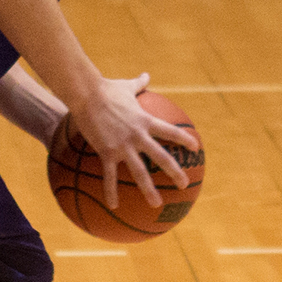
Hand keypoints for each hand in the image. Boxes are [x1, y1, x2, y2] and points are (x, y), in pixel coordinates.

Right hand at [66, 74, 198, 209]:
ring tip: (157, 204)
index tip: (195, 148)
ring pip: (140, 171)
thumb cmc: (105, 88)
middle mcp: (138, 135)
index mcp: (145, 120)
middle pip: (162, 157)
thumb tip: (146, 75)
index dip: (184, 140)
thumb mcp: (126, 86)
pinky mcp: (107, 152)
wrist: (86, 93)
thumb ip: (139, 83)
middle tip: (185, 185)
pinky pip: (110, 176)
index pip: (170, 131)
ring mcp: (123, 145)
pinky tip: (114, 206)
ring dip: (149, 189)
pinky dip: (112, 192)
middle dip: (175, 172)